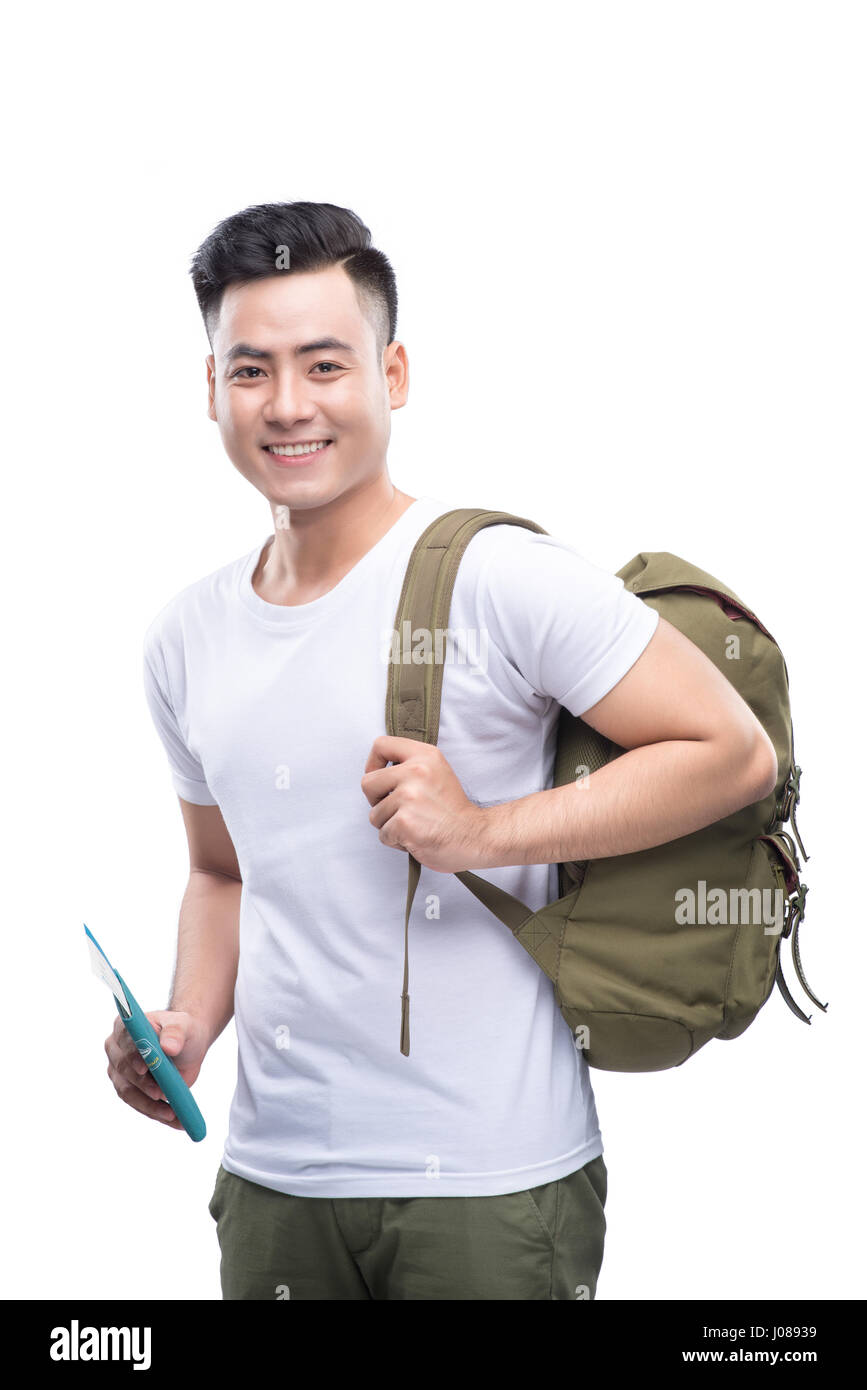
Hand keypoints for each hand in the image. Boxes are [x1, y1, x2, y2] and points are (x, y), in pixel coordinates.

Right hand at [104, 1009, 209, 1131]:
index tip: (144, 1068)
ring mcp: (120, 1072)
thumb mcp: (184, 1026)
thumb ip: (175, 1033)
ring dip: (149, 1105)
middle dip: (142, 1084)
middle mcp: (116, 1049)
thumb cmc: (183, 1031)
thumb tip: (167, 1047)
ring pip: (128, 1092)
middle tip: (161, 1093)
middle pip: (123, 1070)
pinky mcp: (129, 1090)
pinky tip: (174, 1120)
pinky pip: (139, 1105)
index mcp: (126, 1027)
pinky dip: (156, 1113)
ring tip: (172, 1113)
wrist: (188, 1047)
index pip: (124, 1041)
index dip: (133, 1055)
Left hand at [361, 734, 485, 872]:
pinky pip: (383, 834)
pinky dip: (396, 841)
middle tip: (399, 809)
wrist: (475, 837)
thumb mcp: (438, 771)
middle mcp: (416, 771)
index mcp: (425, 755)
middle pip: (367, 783)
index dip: (373, 764)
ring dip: (390, 825)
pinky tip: (416, 837)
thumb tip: (377, 769)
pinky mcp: (404, 823)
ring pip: (374, 814)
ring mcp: (409, 797)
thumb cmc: (454, 810)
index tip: (382, 781)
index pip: (381, 745)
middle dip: (377, 801)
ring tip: (414, 824)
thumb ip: (410, 764)